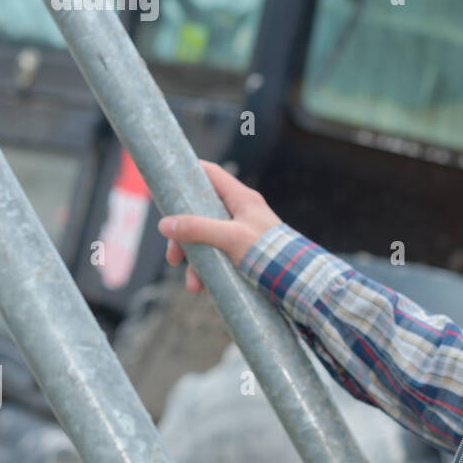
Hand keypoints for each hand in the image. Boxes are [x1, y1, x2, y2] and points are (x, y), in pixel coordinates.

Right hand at [157, 160, 281, 293]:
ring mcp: (241, 234)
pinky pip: (218, 260)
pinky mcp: (242, 255)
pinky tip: (206, 290)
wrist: (297, 282)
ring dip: (195, 264)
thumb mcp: (230, 238)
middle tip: (173, 258)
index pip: (211, 174)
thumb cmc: (269, 253)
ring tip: (193, 287)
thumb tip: (165, 225)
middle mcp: (240, 214)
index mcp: (241, 199)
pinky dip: (208, 274)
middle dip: (183, 238)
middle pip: (200, 214)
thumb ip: (198, 229)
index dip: (188, 173)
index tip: (166, 181)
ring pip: (206, 241)